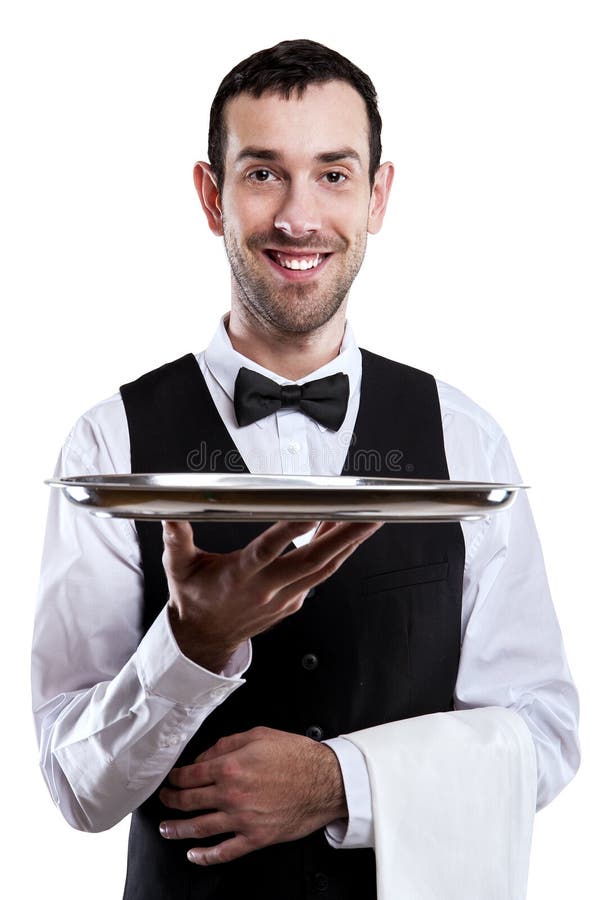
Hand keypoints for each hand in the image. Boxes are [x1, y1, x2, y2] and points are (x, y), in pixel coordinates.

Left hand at [158, 726, 347, 864]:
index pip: (191, 775)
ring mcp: (242, 820)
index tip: (171, 778)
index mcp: (230, 767)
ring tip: (167, 828)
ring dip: (178, 829)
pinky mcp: (255, 838)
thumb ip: (226, 744)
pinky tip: (194, 855)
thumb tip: (204, 757)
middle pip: (189, 801)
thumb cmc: (296, 755)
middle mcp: (231, 795)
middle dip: (171, 800)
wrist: (325, 780)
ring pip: (200, 828)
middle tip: (164, 799)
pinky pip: (224, 851)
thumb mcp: (258, 735)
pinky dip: (206, 856)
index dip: (175, 777)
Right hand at [162, 518, 380, 670]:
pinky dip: (336, 553)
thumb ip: (176, 539)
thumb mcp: (178, 568)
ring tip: (367, 517)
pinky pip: (320, 575)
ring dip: (348, 543)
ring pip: (324, 568)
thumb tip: (171, 515)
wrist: (204, 639)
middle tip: (367, 513)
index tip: (312, 508)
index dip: (292, 529)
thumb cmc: (194, 598)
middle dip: (343, 535)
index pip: (269, 549)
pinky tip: (342, 531)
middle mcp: (266, 587)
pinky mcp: (293, 602)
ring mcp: (284, 597)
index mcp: (240, 576)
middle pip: (312, 560)